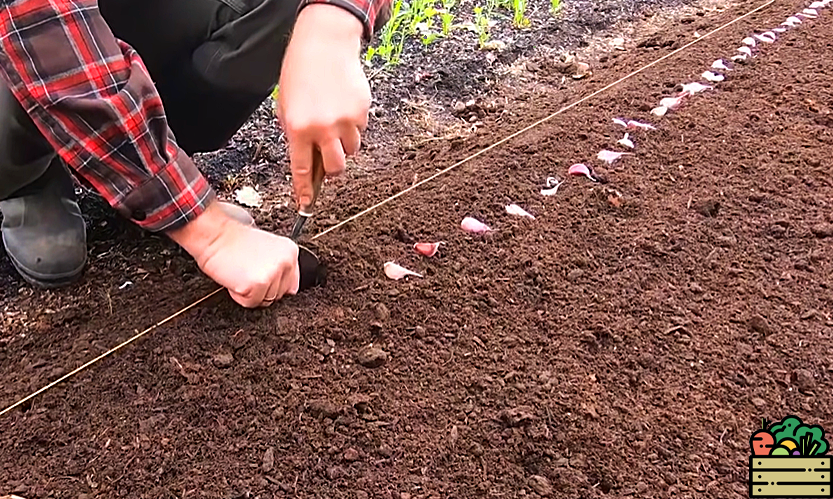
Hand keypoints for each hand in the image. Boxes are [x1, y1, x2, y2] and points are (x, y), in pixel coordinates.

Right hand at [166, 202, 300, 307]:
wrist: (214, 234)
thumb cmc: (233, 241)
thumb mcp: (266, 248)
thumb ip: (280, 266)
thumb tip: (289, 290)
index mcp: (290, 252)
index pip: (292, 284)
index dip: (273, 284)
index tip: (260, 276)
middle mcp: (285, 262)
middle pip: (278, 295)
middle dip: (261, 288)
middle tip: (246, 271)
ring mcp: (273, 274)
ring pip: (264, 300)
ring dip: (249, 292)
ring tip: (240, 272)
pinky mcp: (257, 285)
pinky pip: (250, 302)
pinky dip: (238, 295)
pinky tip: (234, 278)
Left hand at [277, 4, 369, 208]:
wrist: (324, 44)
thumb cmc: (300, 73)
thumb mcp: (286, 106)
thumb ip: (295, 134)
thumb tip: (310, 161)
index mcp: (298, 129)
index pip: (302, 169)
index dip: (304, 191)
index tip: (305, 206)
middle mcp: (323, 128)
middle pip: (335, 169)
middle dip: (333, 171)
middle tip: (329, 160)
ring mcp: (345, 121)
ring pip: (351, 151)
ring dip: (344, 145)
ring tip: (334, 122)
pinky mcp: (362, 112)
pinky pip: (360, 131)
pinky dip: (353, 126)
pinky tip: (343, 106)